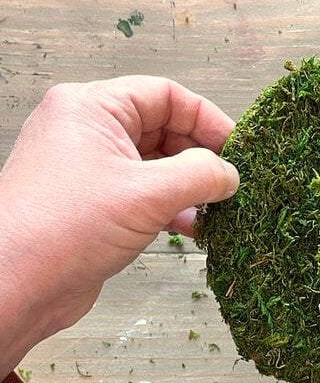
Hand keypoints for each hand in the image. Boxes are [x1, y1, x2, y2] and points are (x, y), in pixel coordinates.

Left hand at [0, 76, 238, 378]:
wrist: (13, 287)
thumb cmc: (62, 230)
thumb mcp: (148, 194)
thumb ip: (200, 175)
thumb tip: (229, 173)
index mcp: (92, 108)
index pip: (165, 95)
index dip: (207, 119)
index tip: (236, 147)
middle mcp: (87, 131)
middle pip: (162, 128)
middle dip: (200, 156)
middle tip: (228, 182)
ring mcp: (89, 168)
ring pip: (155, 164)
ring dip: (188, 186)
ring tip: (213, 208)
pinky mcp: (93, 203)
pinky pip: (143, 193)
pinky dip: (171, 207)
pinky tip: (191, 227)